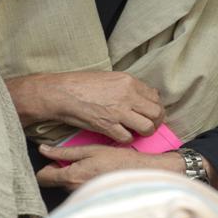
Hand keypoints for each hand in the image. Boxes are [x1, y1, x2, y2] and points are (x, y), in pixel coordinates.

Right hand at [9, 71, 163, 143]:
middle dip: (155, 122)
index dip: (155, 108)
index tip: (149, 114)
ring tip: (136, 132)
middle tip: (148, 126)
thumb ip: (128, 86)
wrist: (61, 92)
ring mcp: (118, 111)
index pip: (155, 97)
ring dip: (144, 132)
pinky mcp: (107, 125)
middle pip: (157, 113)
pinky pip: (128, 138)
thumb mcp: (109, 77)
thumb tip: (147, 94)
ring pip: (148, 127)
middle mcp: (127, 95)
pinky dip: (126, 139)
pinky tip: (121, 136)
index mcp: (128, 81)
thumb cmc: (82, 84)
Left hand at [35, 144, 192, 189]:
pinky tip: (96, 176)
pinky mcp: (91, 199)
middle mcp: (73, 190)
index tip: (54, 160)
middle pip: (54, 183)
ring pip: (66, 187)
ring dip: (72, 177)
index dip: (45, 167)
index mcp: (70, 176)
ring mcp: (82, 197)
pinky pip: (78, 191)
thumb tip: (43, 150)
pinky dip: (82, 183)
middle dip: (59, 172)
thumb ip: (64, 152)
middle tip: (75, 160)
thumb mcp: (89, 150)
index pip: (42, 177)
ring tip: (89, 167)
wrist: (141, 175)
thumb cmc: (117, 160)